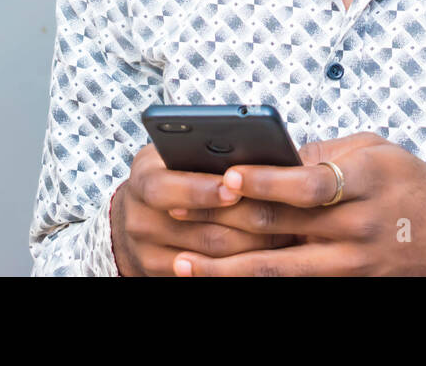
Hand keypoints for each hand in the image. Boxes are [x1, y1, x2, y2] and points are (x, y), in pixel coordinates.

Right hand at [108, 142, 297, 275]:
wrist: (135, 216)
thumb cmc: (168, 174)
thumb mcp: (174, 155)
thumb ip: (203, 154)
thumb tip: (255, 150)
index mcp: (142, 180)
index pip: (166, 188)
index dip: (202, 190)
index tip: (235, 187)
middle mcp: (139, 220)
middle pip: (202, 231)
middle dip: (248, 221)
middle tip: (285, 212)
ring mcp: (148, 254)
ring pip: (214, 258)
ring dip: (255, 246)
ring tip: (290, 231)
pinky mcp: (160, 275)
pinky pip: (209, 275)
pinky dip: (242, 264)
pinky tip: (269, 251)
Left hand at [166, 131, 425, 275]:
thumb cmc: (411, 184)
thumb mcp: (375, 151)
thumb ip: (322, 154)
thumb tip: (265, 156)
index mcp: (365, 181)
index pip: (308, 183)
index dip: (266, 180)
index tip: (226, 175)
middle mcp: (358, 226)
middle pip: (282, 227)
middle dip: (226, 222)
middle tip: (178, 215)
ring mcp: (353, 264)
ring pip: (278, 270)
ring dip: (226, 269)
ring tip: (182, 264)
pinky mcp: (347, 286)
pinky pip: (292, 287)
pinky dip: (253, 284)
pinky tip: (219, 282)